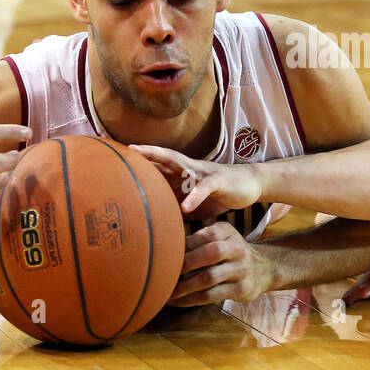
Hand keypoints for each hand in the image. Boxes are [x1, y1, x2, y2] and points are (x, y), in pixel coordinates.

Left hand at [129, 144, 261, 214]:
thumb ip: (175, 204)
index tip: (118, 157)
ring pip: (183, 165)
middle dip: (148, 152)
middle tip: (128, 150)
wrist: (251, 184)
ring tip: (150, 168)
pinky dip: (194, 196)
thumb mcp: (193, 199)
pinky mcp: (219, 182)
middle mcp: (190, 168)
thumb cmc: (219, 193)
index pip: (158, 163)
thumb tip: (153, 220)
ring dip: (166, 164)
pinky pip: (204, 188)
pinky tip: (186, 207)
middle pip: (166, 157)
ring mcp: (204, 173)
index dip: (140, 160)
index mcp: (182, 172)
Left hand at [169, 222, 274, 306]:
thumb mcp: (220, 237)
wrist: (265, 268)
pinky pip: (211, 295)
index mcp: (226, 232)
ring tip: (165, 292)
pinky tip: (177, 301)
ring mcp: (241, 269)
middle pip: (210, 253)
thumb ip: (198, 239)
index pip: (202, 236)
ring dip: (183, 287)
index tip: (161, 257)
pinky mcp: (241, 289)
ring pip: (209, 277)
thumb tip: (161, 244)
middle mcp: (236, 248)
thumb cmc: (231, 252)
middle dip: (184, 265)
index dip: (181, 247)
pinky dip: (190, 300)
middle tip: (162, 274)